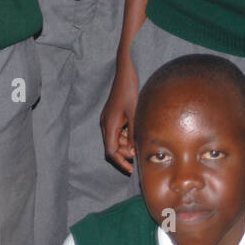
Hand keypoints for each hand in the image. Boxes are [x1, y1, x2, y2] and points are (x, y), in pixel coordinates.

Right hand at [100, 58, 138, 173]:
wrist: (125, 74)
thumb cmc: (129, 91)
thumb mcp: (135, 114)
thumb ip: (133, 134)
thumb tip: (133, 152)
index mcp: (109, 125)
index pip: (110, 151)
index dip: (120, 162)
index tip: (130, 170)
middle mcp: (105, 124)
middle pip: (111, 147)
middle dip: (123, 155)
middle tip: (138, 158)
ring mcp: (108, 120)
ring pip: (114, 140)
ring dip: (125, 146)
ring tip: (139, 147)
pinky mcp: (112, 116)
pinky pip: (117, 132)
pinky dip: (125, 137)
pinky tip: (136, 135)